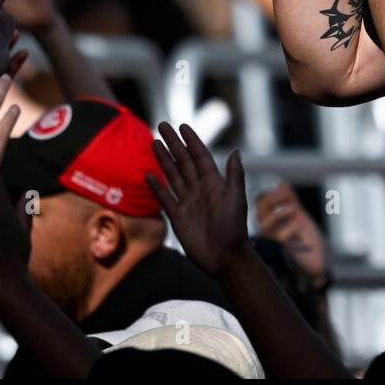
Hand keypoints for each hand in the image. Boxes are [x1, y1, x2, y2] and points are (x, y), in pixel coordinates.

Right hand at [146, 122, 247, 277]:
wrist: (225, 258)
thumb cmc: (234, 229)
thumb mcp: (236, 200)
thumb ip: (235, 176)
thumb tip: (235, 150)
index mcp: (214, 183)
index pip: (200, 156)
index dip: (191, 141)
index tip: (182, 126)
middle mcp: (200, 189)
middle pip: (183, 162)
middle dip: (173, 144)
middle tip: (162, 126)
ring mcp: (188, 203)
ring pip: (173, 176)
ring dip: (164, 160)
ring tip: (154, 143)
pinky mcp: (178, 218)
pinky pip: (165, 199)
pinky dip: (157, 187)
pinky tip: (148, 174)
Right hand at [255, 181, 327, 284]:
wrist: (321, 262)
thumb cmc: (308, 240)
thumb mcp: (300, 215)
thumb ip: (291, 200)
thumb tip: (281, 184)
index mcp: (271, 221)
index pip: (260, 203)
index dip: (270, 193)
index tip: (284, 189)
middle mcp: (269, 232)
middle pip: (259, 212)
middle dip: (272, 199)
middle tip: (287, 196)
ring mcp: (275, 243)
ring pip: (264, 226)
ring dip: (279, 213)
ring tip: (293, 209)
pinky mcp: (284, 252)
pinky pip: (280, 238)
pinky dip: (291, 227)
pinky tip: (299, 224)